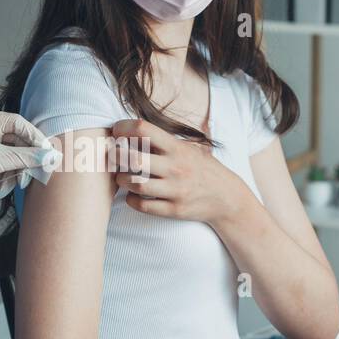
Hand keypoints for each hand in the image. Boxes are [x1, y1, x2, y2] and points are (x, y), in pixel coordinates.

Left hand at [0, 109, 58, 207]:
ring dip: (17, 171)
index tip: (47, 151)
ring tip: (16, 184)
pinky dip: (8, 176)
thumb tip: (50, 156)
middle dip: (26, 158)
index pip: (16, 122)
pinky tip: (4, 187)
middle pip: (17, 139)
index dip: (34, 137)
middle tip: (38, 171)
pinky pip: (7, 164)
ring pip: (14, 154)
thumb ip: (24, 157)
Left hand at [111, 118, 240, 224]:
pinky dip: (131, 199)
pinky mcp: (174, 210)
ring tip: (121, 177)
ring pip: (135, 184)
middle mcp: (176, 167)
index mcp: (177, 148)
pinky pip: (143, 205)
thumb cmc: (201, 169)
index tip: (116, 131)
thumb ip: (164, 141)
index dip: (124, 128)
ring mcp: (175, 190)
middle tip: (112, 156)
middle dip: (116, 156)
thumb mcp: (189, 148)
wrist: (226, 198)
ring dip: (121, 180)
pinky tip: (132, 194)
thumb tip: (132, 130)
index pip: (144, 130)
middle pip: (134, 159)